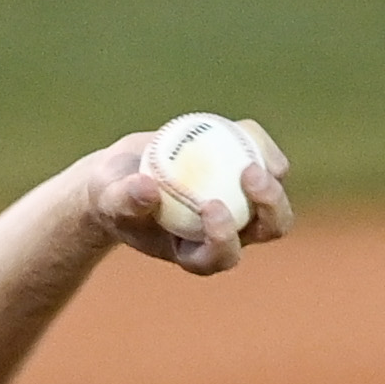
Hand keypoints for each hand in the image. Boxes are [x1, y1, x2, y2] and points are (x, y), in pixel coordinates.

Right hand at [79, 122, 293, 274]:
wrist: (125, 173)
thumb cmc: (113, 195)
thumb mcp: (109, 197)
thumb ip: (124, 199)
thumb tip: (147, 190)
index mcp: (198, 253)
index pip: (222, 256)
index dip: (224, 236)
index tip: (208, 205)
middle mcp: (229, 233)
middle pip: (268, 229)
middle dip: (270, 206)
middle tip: (250, 174)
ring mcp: (242, 204)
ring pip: (275, 194)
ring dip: (272, 172)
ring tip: (250, 147)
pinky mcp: (243, 173)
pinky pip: (266, 158)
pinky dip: (257, 142)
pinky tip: (241, 127)